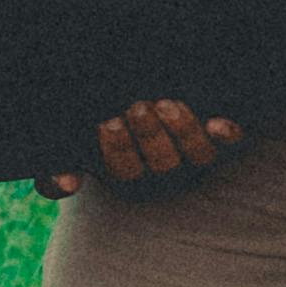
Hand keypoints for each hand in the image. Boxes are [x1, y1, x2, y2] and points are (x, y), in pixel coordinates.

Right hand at [39, 97, 246, 202]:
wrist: (129, 110)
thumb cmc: (96, 138)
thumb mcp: (71, 152)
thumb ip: (54, 173)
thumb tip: (68, 182)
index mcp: (129, 177)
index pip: (125, 173)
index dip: (117, 151)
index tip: (107, 123)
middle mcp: (165, 173)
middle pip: (162, 165)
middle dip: (149, 136)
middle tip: (136, 108)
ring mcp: (194, 157)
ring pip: (197, 156)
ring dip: (183, 132)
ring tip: (166, 104)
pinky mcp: (218, 139)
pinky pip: (232, 143)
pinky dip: (227, 134)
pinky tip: (217, 122)